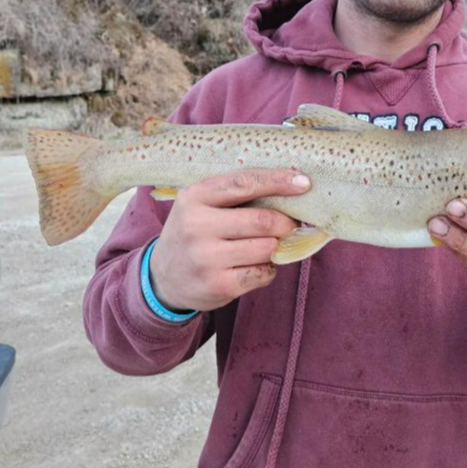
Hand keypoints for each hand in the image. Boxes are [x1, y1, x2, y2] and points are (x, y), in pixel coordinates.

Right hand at [149, 169, 310, 312]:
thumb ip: (235, 194)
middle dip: (286, 223)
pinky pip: (264, 273)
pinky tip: (253, 265)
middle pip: (263, 220)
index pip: (244, 183)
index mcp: (194, 197)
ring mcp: (207, 259)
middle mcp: (197, 226)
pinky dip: (268, 268)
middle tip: (290, 225)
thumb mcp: (200, 204)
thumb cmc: (194, 232)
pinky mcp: (219, 286)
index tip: (304, 182)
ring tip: (265, 246)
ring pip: (268, 248)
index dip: (278, 181)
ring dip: (276, 247)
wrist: (163, 277)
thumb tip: (291, 187)